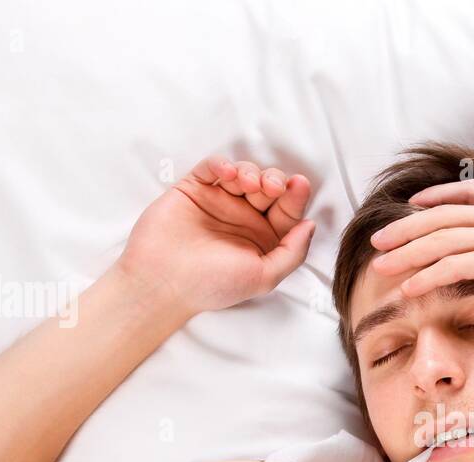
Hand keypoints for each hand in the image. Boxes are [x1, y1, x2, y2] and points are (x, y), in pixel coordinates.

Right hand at [116, 153, 315, 317]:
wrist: (163, 282)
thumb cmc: (213, 285)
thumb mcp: (263, 277)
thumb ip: (292, 252)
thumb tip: (310, 225)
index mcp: (263, 238)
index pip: (287, 210)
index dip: (296, 195)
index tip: (299, 185)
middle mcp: (243, 218)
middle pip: (268, 187)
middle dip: (274, 181)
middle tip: (272, 187)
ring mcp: (218, 201)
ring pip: (244, 173)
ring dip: (251, 172)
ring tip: (248, 184)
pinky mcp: (194, 189)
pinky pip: (212, 167)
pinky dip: (222, 164)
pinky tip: (227, 175)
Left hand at [367, 178, 473, 337]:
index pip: (469, 191)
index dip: (437, 195)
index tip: (413, 204)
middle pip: (442, 215)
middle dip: (405, 228)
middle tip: (378, 241)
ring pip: (440, 240)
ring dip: (405, 254)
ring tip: (381, 268)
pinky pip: (451, 267)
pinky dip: (426, 277)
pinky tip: (408, 289)